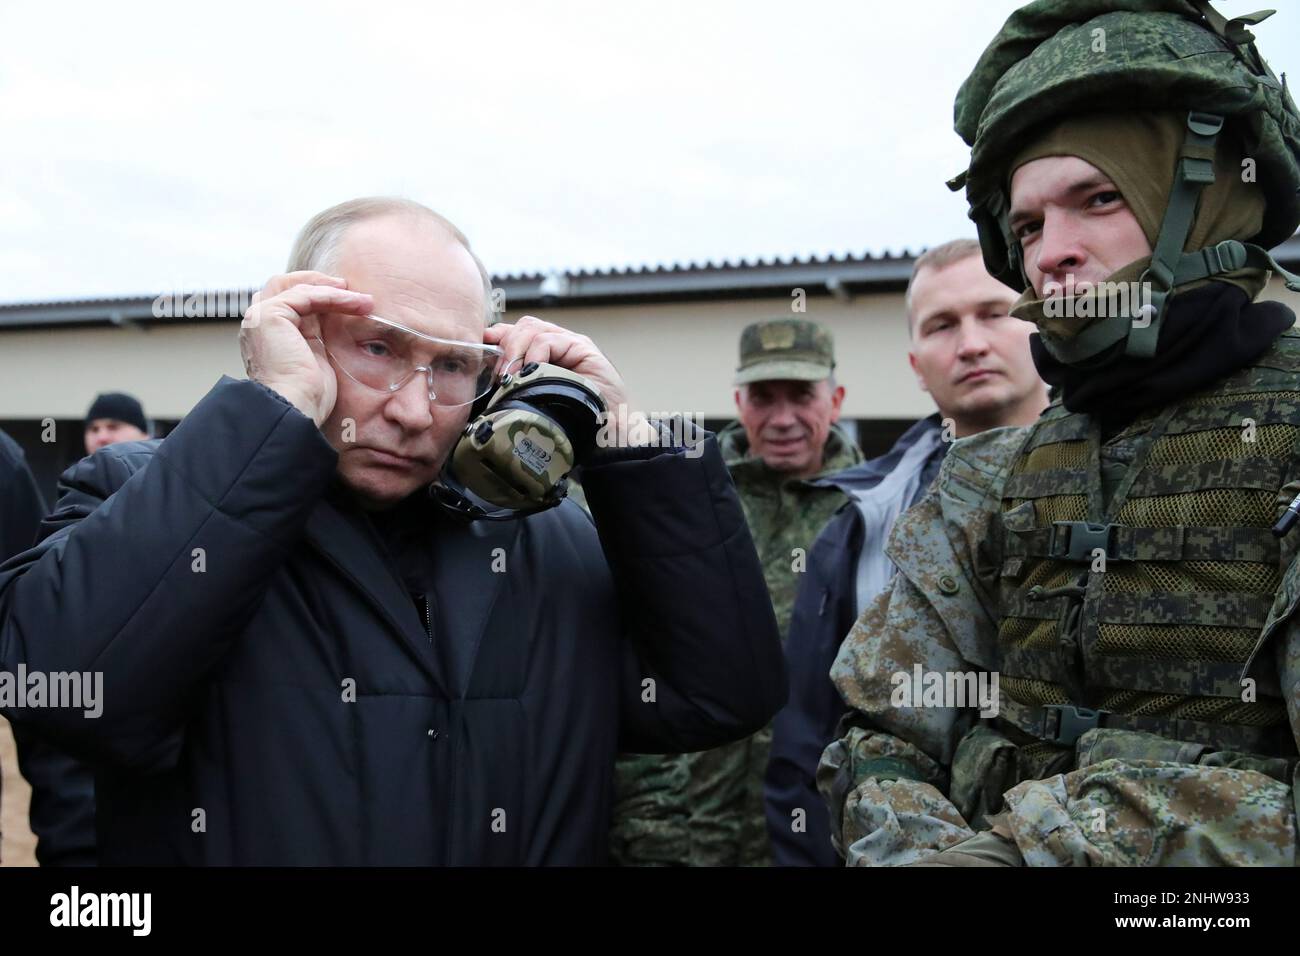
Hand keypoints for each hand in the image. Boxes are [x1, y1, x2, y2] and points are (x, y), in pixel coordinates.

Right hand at [239, 271, 372, 426]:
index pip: (289, 301)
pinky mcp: (270, 315)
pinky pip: (305, 295)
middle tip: (351, 291)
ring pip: (298, 288)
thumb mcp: (316, 358)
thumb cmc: (308, 395)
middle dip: (320, 284)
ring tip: (363, 301)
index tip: (348, 300)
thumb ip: (317, 336)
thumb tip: (339, 320)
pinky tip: (353, 303)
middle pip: (286, 285)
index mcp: (268, 335)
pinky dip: (332, 296)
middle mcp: (259, 323)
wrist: (295, 407)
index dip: (317, 294)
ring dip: (334, 291)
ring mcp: (260, 317)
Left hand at [482, 316, 652, 445]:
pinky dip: (535, 354)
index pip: (515, 334)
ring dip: (515, 352)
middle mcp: (558, 347)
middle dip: (503, 347)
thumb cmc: (573, 425)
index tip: (478, 347)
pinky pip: (549, 339)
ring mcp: (571, 345)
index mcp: (545, 357)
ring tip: (510, 378)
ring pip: (531, 329)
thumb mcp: (534, 403)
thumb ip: (517, 387)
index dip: (496, 338)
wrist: (608, 436)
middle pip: (521, 327)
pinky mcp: (583, 348)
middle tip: (498, 376)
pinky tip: (532, 373)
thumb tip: (490, 382)